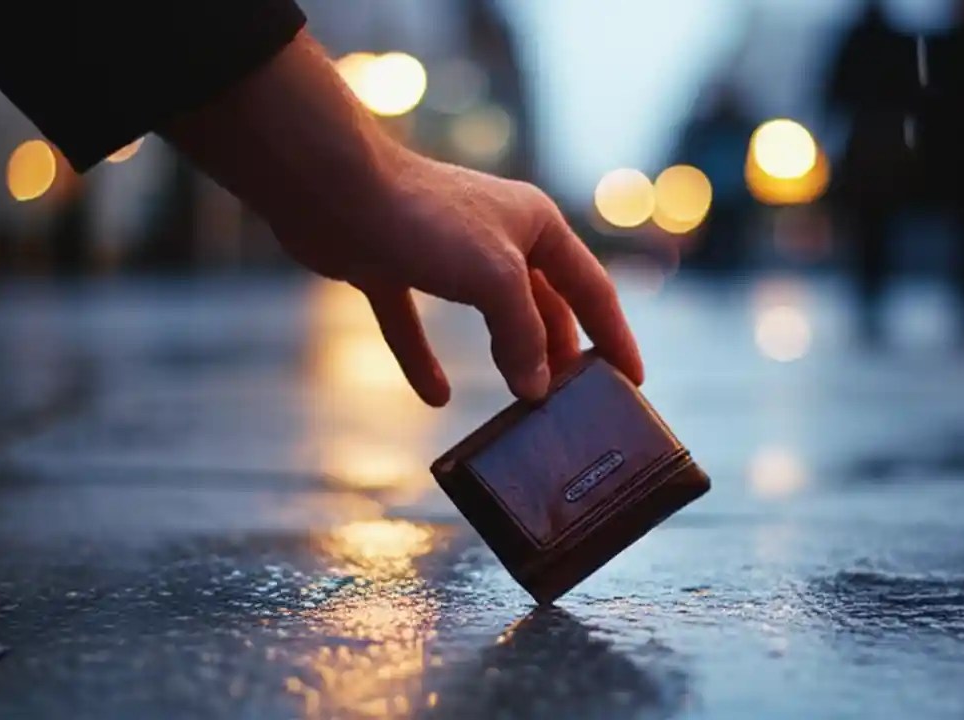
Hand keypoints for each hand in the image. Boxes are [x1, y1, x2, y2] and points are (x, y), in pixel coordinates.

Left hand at [277, 151, 643, 406]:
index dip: (614, 335)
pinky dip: (424, 361)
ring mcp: (441, 252)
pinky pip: (414, 325)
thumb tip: (535, 388)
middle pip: (542, 302)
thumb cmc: (424, 218)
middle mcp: (495, 235)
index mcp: (535, 225)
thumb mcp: (495, 278)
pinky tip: (433, 396)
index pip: (591, 288)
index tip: (632, 380)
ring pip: (487, 313)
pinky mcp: (391, 268)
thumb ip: (523, 335)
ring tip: (522, 399)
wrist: (331, 187)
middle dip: (558, 350)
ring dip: (507, 353)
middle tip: (571, 399)